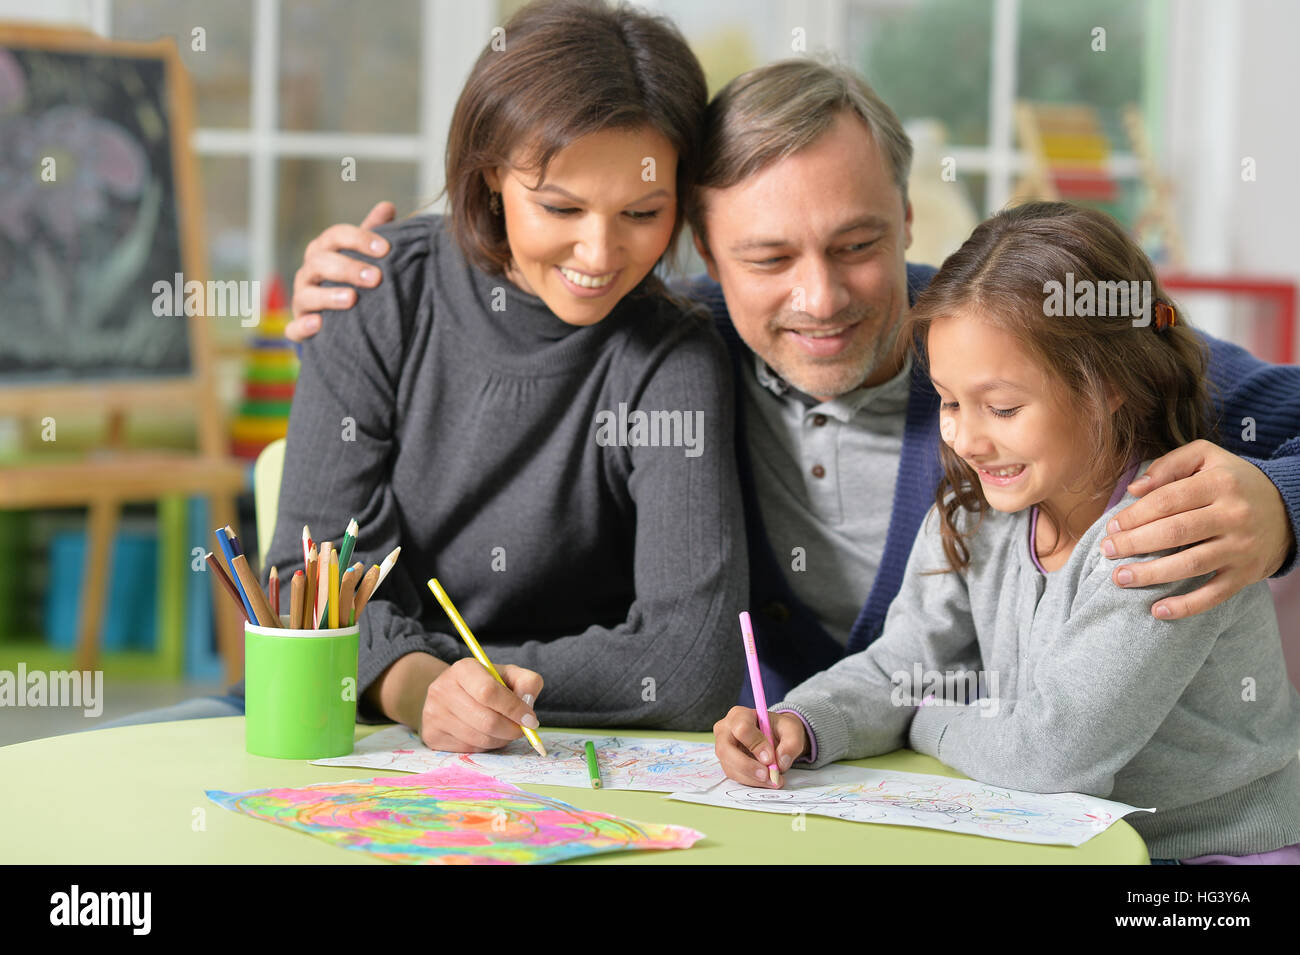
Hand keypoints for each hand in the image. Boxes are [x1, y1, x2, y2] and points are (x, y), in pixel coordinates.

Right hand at [286, 200, 396, 341]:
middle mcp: (309, 272)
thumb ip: (373, 232)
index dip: (359, 239)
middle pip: (320, 263)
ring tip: (351, 299)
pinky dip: (303, 327)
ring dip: (328, 296)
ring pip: (306, 294)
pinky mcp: (300, 328)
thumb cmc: (353, 278)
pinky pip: (294, 328)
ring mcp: (302, 300)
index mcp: (324, 251)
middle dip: (348, 268)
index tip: (385, 249)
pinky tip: (319, 325)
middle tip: (376, 278)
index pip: (336, 236)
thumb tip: (388, 206)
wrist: (340, 317)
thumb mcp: (363, 255)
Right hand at [419, 658, 543, 752]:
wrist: (450, 694)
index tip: (530, 719)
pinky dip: (485, 747)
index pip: (488, 692)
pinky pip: (469, 750)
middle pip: (486, 721)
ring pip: (479, 739)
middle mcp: (442, 690)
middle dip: (511, 730)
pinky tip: (486, 734)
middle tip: (522, 730)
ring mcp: (434, 714)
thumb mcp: (508, 675)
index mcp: (463, 669)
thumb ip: (527, 682)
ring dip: (500, 739)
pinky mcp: (432, 736)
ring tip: (505, 730)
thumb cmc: (486, 684)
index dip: (513, 709)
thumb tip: (528, 705)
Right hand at [714, 706, 808, 787]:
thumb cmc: (780, 729)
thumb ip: (791, 744)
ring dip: (752, 778)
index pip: (741, 729)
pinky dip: (751, 781)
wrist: (776, 737)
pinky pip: (735, 775)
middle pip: (726, 750)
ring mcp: (723, 748)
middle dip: (748, 766)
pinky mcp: (727, 763)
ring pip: (730, 766)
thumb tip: (780, 763)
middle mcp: (725, 730)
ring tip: (773, 780)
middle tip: (768, 775)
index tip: (770, 758)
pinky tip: (766, 781)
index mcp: (739, 715)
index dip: (755, 745)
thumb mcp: (792, 730)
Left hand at [1098, 439, 1293, 618]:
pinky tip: (1157, 610)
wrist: (1289, 509)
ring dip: (1151, 575)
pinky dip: (1186, 606)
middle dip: (1135, 544)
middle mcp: (1233, 515)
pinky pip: (1214, 595)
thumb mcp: (1207, 457)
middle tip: (1107, 551)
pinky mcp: (1246, 574)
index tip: (1112, 526)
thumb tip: (1135, 489)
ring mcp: (1241, 547)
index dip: (1135, 515)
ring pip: (1191, 564)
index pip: (1167, 501)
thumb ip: (1170, 465)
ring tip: (1120, 578)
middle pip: (1175, 532)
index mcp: (1220, 483)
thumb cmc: (1233, 481)